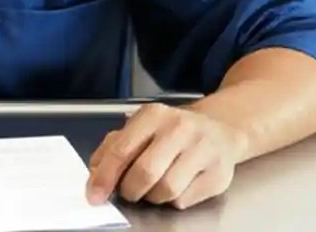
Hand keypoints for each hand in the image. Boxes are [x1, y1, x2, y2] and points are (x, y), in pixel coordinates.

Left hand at [85, 103, 246, 209]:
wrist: (221, 128)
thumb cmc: (173, 132)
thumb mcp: (141, 128)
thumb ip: (113, 148)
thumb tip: (95, 176)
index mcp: (154, 114)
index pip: (122, 149)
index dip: (105, 177)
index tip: (94, 196)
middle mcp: (180, 127)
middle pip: (145, 173)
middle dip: (131, 191)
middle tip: (130, 192)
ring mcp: (203, 149)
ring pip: (166, 191)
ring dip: (153, 197)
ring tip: (157, 185)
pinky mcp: (219, 173)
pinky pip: (184, 200)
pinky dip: (174, 200)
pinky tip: (179, 185)